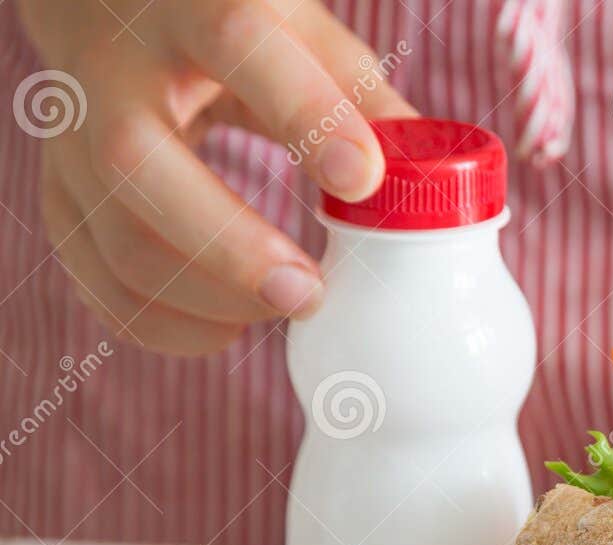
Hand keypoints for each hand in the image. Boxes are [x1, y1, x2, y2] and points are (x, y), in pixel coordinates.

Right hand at [19, 0, 414, 353]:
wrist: (113, 10)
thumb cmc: (233, 29)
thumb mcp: (302, 32)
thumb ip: (364, 98)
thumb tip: (435, 179)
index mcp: (190, 7)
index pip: (238, 43)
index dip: (305, 115)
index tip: (365, 178)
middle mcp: (110, 71)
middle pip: (135, 162)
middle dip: (227, 244)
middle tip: (307, 294)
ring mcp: (71, 140)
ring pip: (112, 235)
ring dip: (203, 296)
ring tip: (285, 307)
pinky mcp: (60, 195)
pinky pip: (95, 278)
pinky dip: (163, 324)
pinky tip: (227, 328)